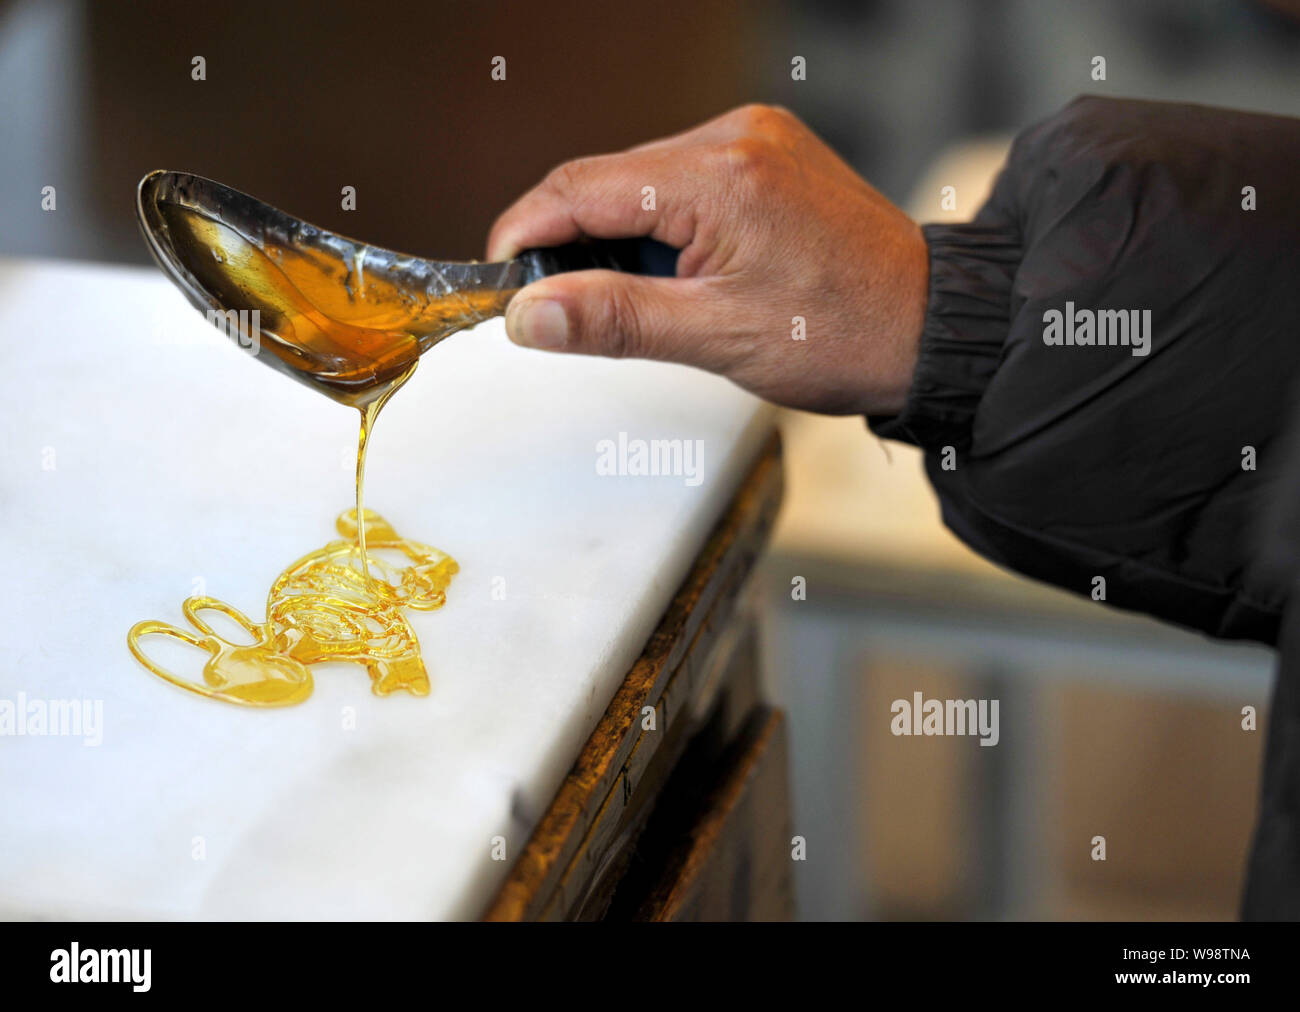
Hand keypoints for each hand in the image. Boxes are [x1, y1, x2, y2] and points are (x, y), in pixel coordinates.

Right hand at [487, 104, 927, 415]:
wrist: (930, 327)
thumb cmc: (843, 334)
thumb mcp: (715, 338)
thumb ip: (614, 318)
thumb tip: (530, 314)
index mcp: (720, 176)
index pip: (581, 186)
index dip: (524, 231)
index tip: (498, 280)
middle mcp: (737, 137)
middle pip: (608, 180)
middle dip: (574, 242)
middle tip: (566, 309)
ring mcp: (756, 139)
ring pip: (643, 182)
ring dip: (622, 238)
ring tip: (649, 301)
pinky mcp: (768, 154)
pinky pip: (684, 181)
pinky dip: (662, 226)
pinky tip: (683, 274)